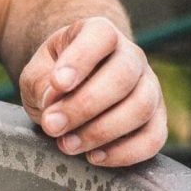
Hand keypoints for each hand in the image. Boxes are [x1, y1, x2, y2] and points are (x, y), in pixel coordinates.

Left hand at [18, 17, 166, 166]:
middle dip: (84, 106)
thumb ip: (39, 83)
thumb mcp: (35, 74)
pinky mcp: (156, 119)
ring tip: (67, 145)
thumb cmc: (53, 78)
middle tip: (52, 126)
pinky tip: (94, 156)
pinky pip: (154, 138)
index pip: (100, 36)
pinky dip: (125, 153)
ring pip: (141, 108)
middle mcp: (131, 56)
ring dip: (101, 132)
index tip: (58, 83)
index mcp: (99, 33)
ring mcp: (149, 86)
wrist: (72, 86)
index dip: (80, 60)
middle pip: (123, 77)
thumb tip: (53, 102)